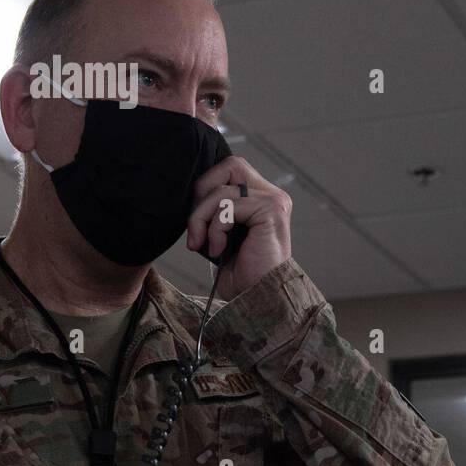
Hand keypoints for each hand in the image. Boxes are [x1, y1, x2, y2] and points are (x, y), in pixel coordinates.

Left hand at [186, 156, 291, 299]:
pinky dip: (215, 228)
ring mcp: (274, 201)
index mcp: (262, 199)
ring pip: (222, 189)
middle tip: (197, 227)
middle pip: (229, 166)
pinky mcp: (271, 211)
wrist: (257, 300)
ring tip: (204, 245)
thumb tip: (191, 195)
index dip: (207, 188)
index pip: (230, 170)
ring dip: (203, 218)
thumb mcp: (221, 234)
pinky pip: (228, 206)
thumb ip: (216, 209)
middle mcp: (273, 195)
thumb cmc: (240, 273)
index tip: (198, 223)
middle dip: (203, 194)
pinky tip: (218, 249)